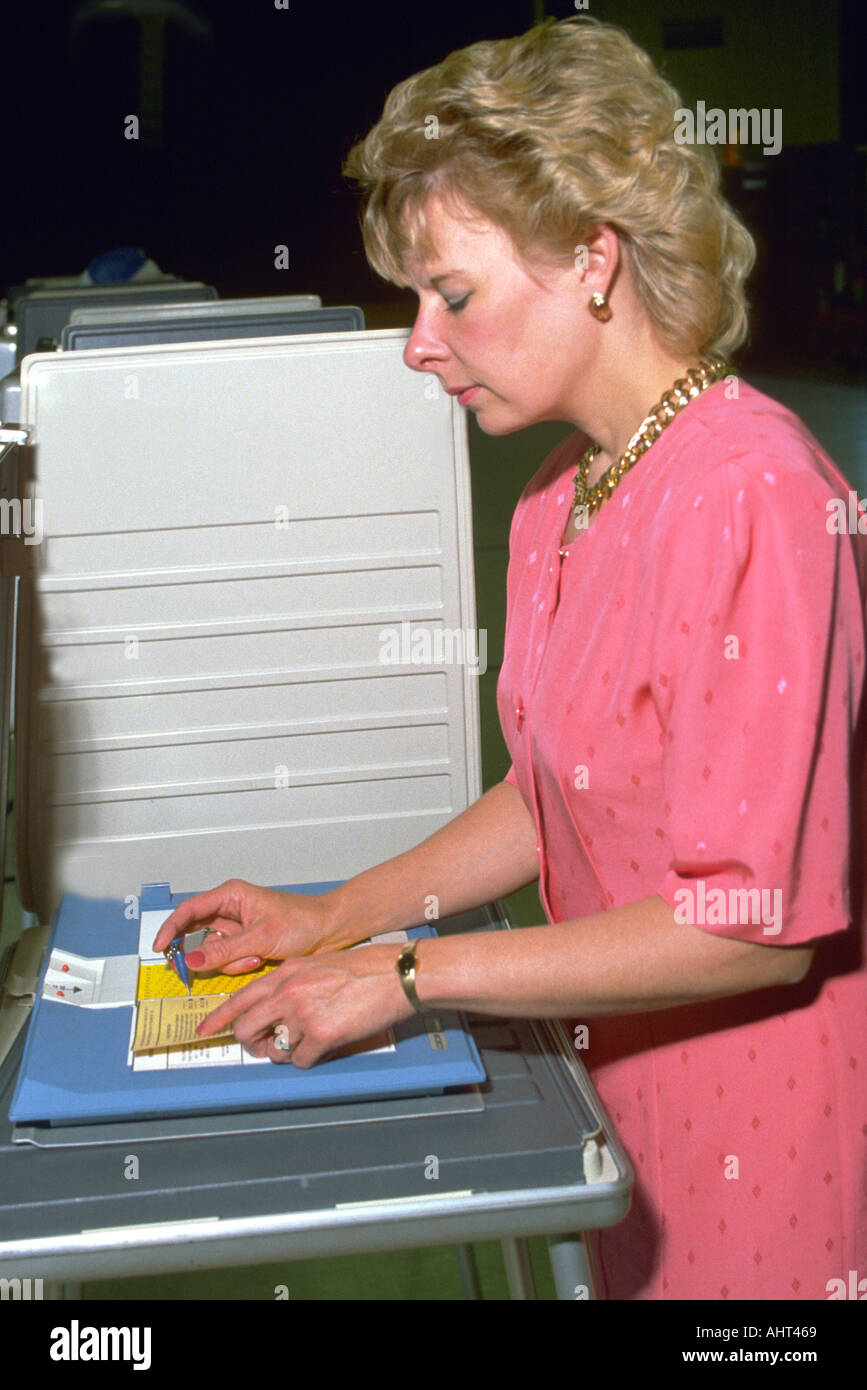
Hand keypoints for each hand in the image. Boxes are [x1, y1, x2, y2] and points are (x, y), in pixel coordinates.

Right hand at [151, 878, 342, 974]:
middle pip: (196, 931)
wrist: (330, 932)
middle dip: (198, 951)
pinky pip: (228, 960)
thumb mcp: (260, 938)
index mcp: (231, 895)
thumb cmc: (303, 922)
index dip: (170, 928)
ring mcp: (237, 928)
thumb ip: (224, 951)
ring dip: (229, 961)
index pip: (190, 910)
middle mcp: (230, 909)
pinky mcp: (245, 944)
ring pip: (213, 951)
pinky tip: (261, 960)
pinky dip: (240, 965)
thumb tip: (191, 960)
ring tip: (256, 957)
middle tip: (188, 968)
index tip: (159, 947)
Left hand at [195, 942, 416, 1067]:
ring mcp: (303, 1014)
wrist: (393, 975)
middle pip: (246, 1029)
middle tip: (261, 1045)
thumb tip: (274, 1009)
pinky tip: (322, 1046)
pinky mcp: (322, 1035)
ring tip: (303, 1043)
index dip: (218, 1019)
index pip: (239, 998)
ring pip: (273, 1049)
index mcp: (285, 973)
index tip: (204, 1030)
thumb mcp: (316, 965)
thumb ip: (290, 983)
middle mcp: (288, 992)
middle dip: (251, 1043)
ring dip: (284, 1052)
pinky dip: (308, 1058)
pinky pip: (300, 1060)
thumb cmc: (362, 969)